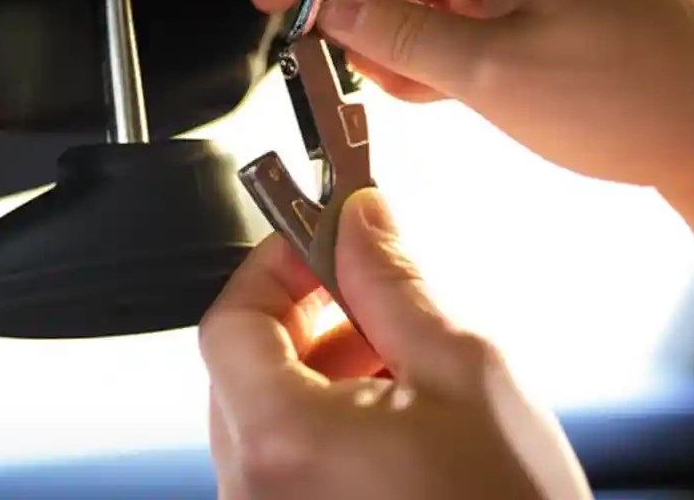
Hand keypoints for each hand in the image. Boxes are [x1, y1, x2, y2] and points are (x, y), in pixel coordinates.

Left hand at [200, 188, 590, 498]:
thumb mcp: (463, 374)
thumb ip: (392, 284)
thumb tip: (359, 220)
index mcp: (281, 439)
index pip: (230, 322)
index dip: (275, 267)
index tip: (322, 240)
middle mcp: (253, 486)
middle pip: (242, 366)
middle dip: (304, 315)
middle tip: (369, 295)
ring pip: (263, 412)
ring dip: (318, 367)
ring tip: (395, 359)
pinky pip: (281, 457)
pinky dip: (321, 419)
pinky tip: (388, 414)